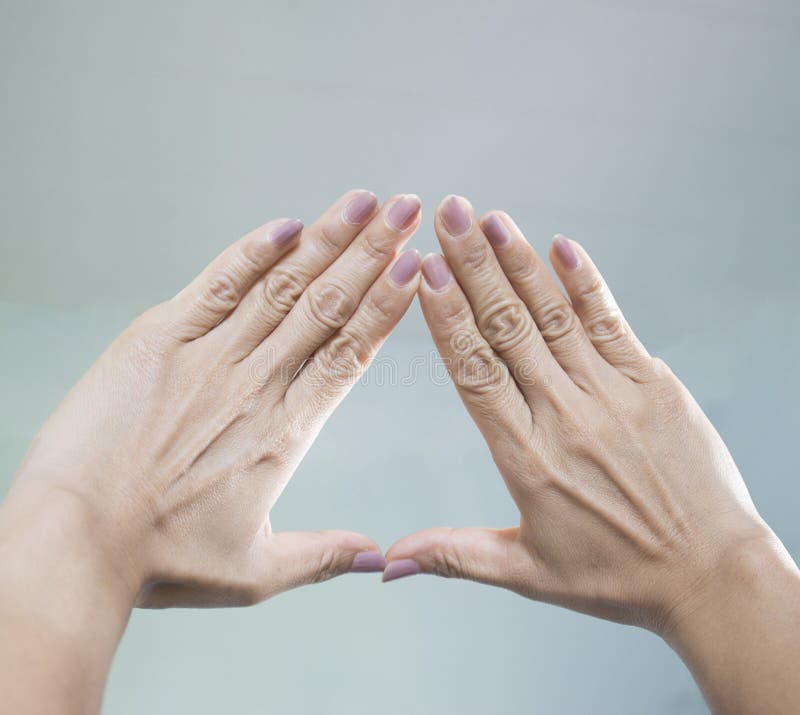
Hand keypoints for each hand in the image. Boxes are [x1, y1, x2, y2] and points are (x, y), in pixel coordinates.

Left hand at [6, 189, 422, 607]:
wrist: (74, 542)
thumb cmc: (160, 561)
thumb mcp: (254, 571)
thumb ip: (323, 554)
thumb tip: (380, 559)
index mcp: (287, 432)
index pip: (352, 353)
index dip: (387, 306)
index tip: (416, 267)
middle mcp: (257, 384)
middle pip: (328, 306)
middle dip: (373, 252)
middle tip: (409, 209)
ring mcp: (208, 356)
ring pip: (282, 286)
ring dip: (328, 240)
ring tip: (366, 202)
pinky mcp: (158, 339)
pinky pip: (215, 285)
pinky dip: (251, 252)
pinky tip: (286, 225)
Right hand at [385, 194, 776, 632]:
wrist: (712, 577)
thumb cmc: (619, 577)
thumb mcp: (528, 572)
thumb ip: (453, 555)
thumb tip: (386, 561)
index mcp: (527, 460)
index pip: (474, 372)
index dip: (446, 316)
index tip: (422, 271)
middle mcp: (566, 418)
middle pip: (507, 329)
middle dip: (473, 265)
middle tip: (447, 214)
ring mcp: (613, 396)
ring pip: (554, 317)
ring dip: (519, 263)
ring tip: (490, 219)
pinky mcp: (654, 385)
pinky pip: (612, 324)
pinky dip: (586, 283)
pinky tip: (562, 246)